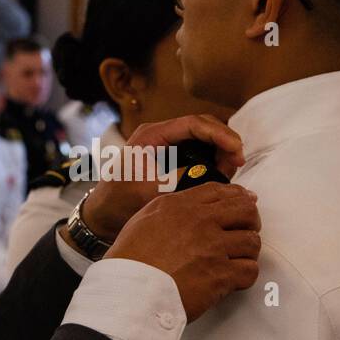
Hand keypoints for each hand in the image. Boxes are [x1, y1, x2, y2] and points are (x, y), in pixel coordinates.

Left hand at [80, 114, 245, 240]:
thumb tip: (214, 173)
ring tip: (229, 171)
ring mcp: (166, 146)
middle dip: (224, 141)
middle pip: (202, 127)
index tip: (236, 149)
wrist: (102, 215)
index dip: (220, 134)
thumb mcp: (151, 191)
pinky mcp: (170, 159)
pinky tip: (220, 176)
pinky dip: (212, 161)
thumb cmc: (119, 201)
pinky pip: (198, 153)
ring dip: (220, 152)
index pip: (194, 123)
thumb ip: (182, 178)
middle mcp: (160, 135)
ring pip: (203, 140)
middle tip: (238, 162)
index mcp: (152, 135)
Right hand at [106, 183, 260, 321]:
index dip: (238, 196)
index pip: (220, 191)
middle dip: (250, 221)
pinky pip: (249, 270)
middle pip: (246, 210)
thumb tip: (188, 210)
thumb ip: (170, 209)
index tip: (245, 202)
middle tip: (245, 232)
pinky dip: (245, 275)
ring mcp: (213, 248)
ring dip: (247, 252)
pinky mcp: (221, 275)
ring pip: (252, 241)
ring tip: (237, 260)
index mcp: (181, 205)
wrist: (128, 291)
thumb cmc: (130, 261)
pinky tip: (233, 279)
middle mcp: (201, 222)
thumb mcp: (144, 219)